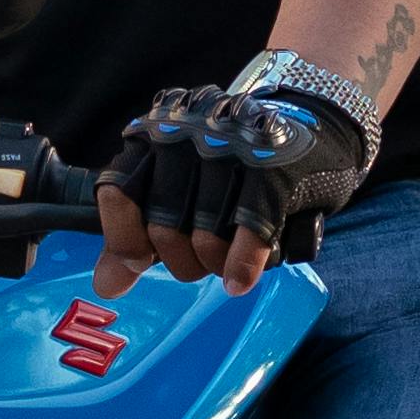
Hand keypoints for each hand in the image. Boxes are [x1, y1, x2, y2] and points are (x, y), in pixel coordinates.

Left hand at [95, 82, 369, 298]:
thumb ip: (136, 235)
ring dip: (218, 265)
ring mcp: (230, 148)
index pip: (117, 193)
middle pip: (164, 229)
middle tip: (200, 262)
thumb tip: (107, 286)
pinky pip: (249, 235)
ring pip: (206, 239)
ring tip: (229, 260)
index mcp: (153, 135)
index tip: (140, 260)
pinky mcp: (275, 168)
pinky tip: (241, 282)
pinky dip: (244, 266)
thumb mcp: (179, 193)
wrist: (312, 131)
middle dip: (181, 261)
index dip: (124, 238)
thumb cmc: (235, 170)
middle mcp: (186, 134)